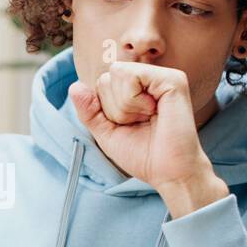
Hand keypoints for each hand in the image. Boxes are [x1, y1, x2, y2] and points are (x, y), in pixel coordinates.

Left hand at [68, 61, 227, 217]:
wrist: (169, 172)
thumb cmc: (143, 154)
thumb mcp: (106, 133)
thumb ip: (89, 111)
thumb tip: (74, 86)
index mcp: (136, 89)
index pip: (100, 84)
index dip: (105, 110)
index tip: (129, 126)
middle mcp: (149, 79)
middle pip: (105, 78)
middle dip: (114, 109)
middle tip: (140, 123)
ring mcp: (161, 76)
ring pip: (116, 73)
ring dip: (124, 105)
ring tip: (147, 118)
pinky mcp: (172, 78)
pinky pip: (131, 75)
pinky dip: (134, 100)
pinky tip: (154, 111)